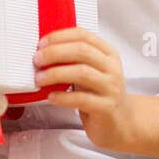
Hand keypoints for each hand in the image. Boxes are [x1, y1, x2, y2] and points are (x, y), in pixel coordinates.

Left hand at [34, 27, 138, 153]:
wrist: (121, 122)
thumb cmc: (100, 94)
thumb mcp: (92, 70)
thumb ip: (75, 59)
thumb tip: (44, 51)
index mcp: (108, 53)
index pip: (83, 35)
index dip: (60, 37)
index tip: (42, 43)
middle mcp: (112, 68)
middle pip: (82, 51)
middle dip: (55, 52)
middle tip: (37, 59)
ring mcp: (111, 88)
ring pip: (82, 73)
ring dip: (56, 73)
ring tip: (40, 78)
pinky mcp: (107, 108)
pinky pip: (82, 99)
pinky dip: (63, 97)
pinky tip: (51, 97)